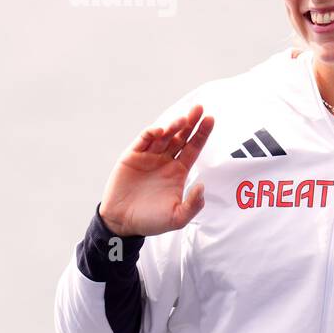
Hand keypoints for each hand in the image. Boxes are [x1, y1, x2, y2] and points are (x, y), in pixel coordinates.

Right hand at [98, 104, 213, 236]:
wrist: (123, 223)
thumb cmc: (152, 221)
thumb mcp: (177, 217)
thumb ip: (193, 204)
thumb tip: (202, 186)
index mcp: (179, 171)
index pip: (193, 147)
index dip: (202, 134)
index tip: (211, 119)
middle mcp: (165, 160)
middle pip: (180, 137)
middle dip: (190, 123)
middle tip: (199, 109)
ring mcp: (149, 157)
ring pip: (164, 136)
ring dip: (173, 126)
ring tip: (183, 120)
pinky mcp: (132, 157)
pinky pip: (143, 141)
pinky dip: (151, 133)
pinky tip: (161, 130)